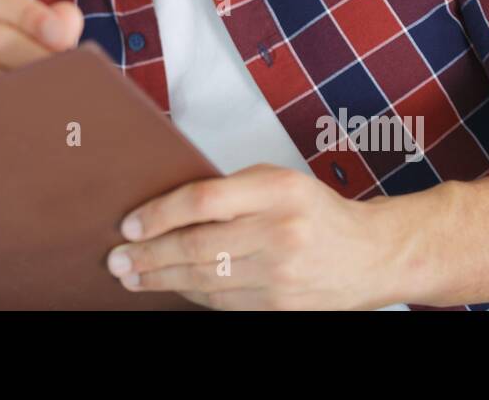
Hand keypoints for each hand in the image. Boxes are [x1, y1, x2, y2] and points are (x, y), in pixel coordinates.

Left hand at [105, 163, 406, 309]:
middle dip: (148, 255)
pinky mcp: (282, 309)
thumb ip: (229, 189)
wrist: (371, 255)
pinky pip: (224, 303)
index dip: (159, 214)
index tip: (129, 224)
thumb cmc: (316, 211)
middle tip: (116, 259)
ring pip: (206, 281)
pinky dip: (192, 295)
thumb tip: (165, 208)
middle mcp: (281, 232)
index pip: (203, 201)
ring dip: (161, 279)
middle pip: (198, 247)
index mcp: (277, 190)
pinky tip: (171, 287)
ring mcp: (283, 276)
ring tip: (132, 276)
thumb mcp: (277, 181)